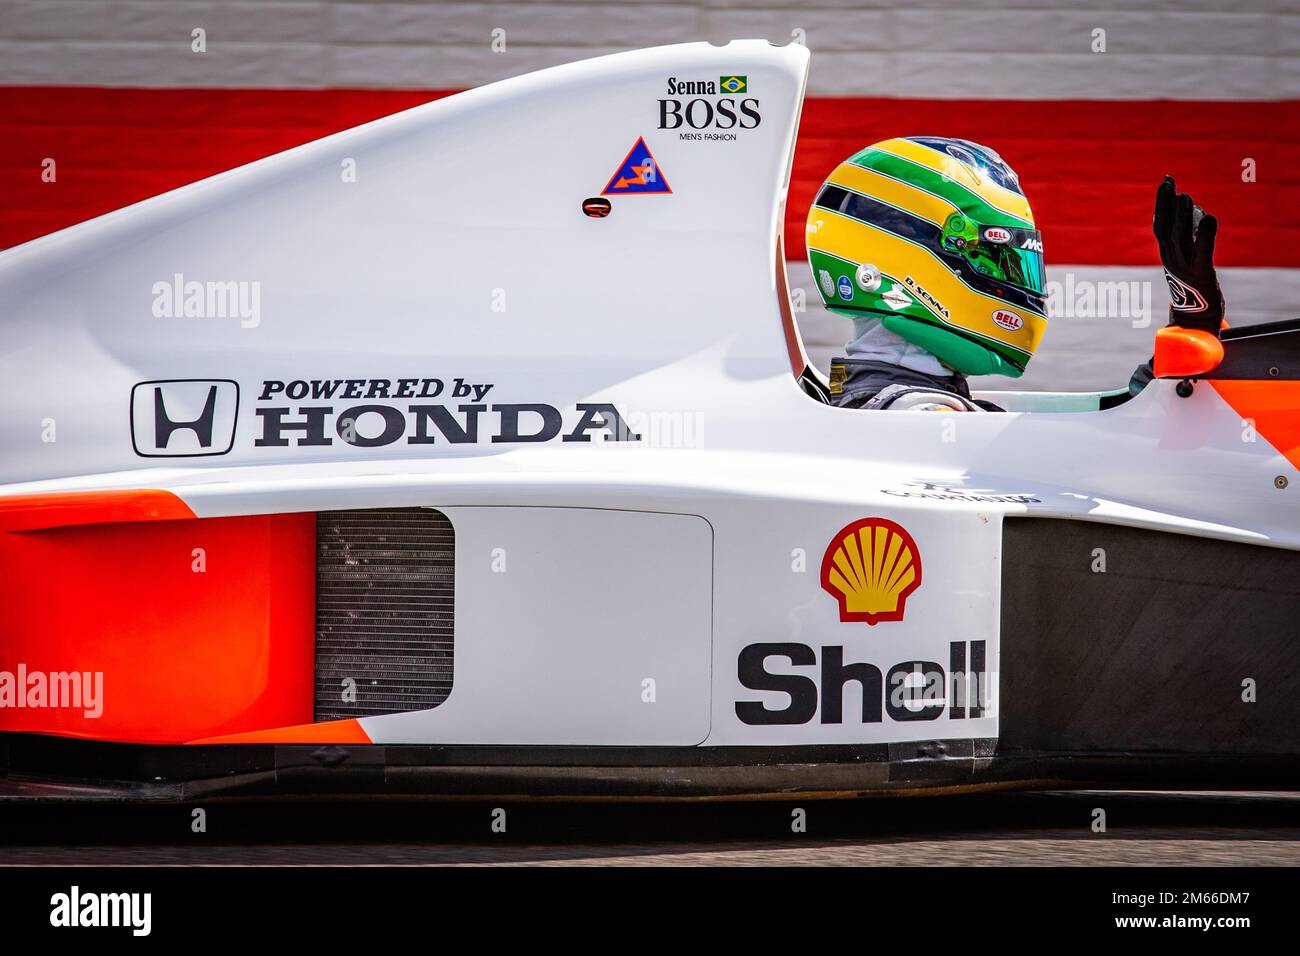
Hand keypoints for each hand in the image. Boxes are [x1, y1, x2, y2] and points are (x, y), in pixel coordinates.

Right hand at [1153, 175, 1223, 332]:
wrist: (1196, 320)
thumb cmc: (1196, 288)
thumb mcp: (1189, 260)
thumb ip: (1191, 238)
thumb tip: (1196, 213)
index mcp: (1167, 255)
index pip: (1160, 224)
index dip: (1161, 203)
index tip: (1165, 182)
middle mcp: (1171, 260)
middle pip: (1165, 227)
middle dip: (1165, 204)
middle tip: (1168, 182)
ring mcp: (1184, 268)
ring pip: (1179, 238)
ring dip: (1180, 216)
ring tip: (1185, 196)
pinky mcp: (1201, 275)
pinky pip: (1201, 252)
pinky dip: (1204, 234)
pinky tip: (1208, 218)